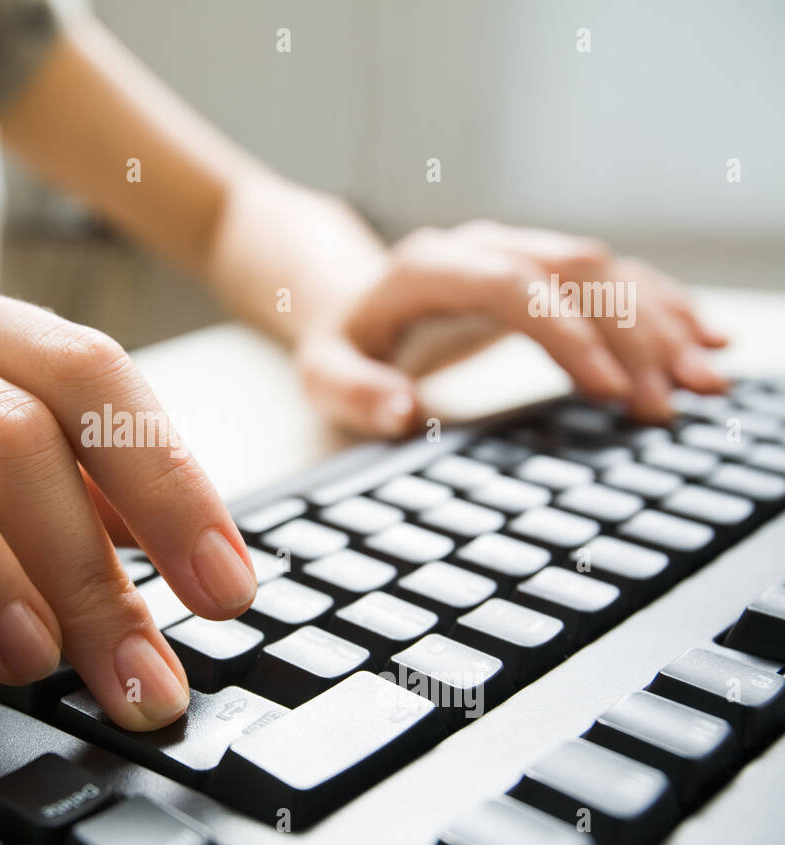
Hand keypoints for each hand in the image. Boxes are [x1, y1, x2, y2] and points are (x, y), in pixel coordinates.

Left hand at [293, 220, 727, 434]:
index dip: (564, 332)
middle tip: (668, 403)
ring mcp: (519, 253)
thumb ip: (356, 392)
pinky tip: (704, 341)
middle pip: (573, 277)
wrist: (353, 301)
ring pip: (606, 276)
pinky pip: (615, 280)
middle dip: (629, 337)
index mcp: (429, 267)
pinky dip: (662, 309)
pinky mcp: (544, 271)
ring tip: (703, 384)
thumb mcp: (326, 373)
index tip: (605, 388)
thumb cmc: (343, 343)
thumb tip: (401, 411)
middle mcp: (483, 247)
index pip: (510, 286)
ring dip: (659, 326)